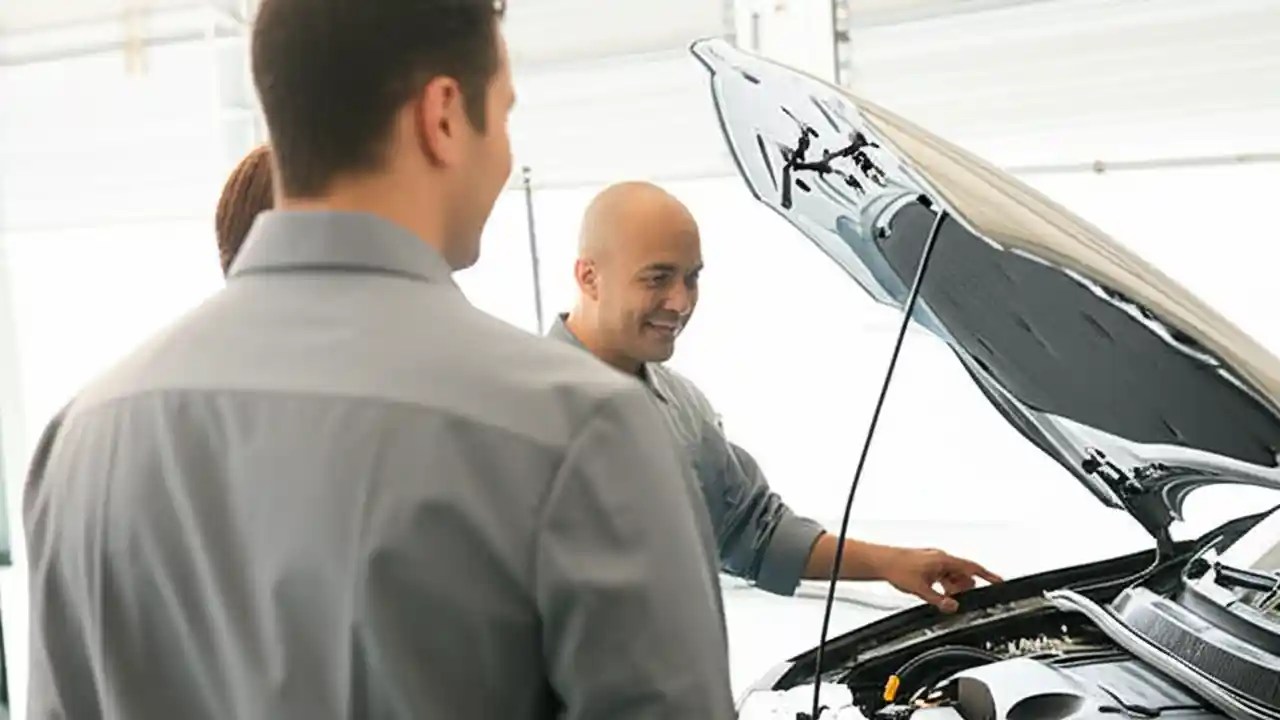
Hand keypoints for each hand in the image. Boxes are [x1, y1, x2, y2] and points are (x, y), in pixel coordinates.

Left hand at [871, 546, 1002, 612]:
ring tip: (939, 597)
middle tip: (952, 599)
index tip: (999, 582)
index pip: (972, 567)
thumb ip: (939, 600)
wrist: (881, 561)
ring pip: (952, 577)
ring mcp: (934, 561)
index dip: (988, 575)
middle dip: (962, 589)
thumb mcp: (921, 589)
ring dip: (951, 588)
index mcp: (944, 560)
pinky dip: (942, 585)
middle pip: (963, 575)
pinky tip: (934, 593)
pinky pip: (942, 576)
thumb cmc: (898, 568)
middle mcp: (941, 558)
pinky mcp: (927, 565)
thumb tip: (953, 606)